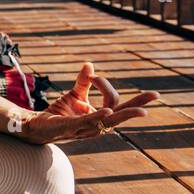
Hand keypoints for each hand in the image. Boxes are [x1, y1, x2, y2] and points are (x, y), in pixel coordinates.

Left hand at [17, 62, 158, 145]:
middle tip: (156, 95)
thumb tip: (89, 64)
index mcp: (100, 117)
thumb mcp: (74, 96)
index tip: (92, 76)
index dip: (105, 84)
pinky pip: (88, 122)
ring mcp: (86, 128)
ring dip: (125, 114)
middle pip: (122, 114)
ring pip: (110, 121)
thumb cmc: (59, 114)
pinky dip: (98, 116)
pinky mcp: (71, 128)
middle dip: (139, 104)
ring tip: (142, 111)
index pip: (114, 100)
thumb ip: (83, 82)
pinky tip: (108, 112)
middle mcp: (97, 125)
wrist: (37, 126)